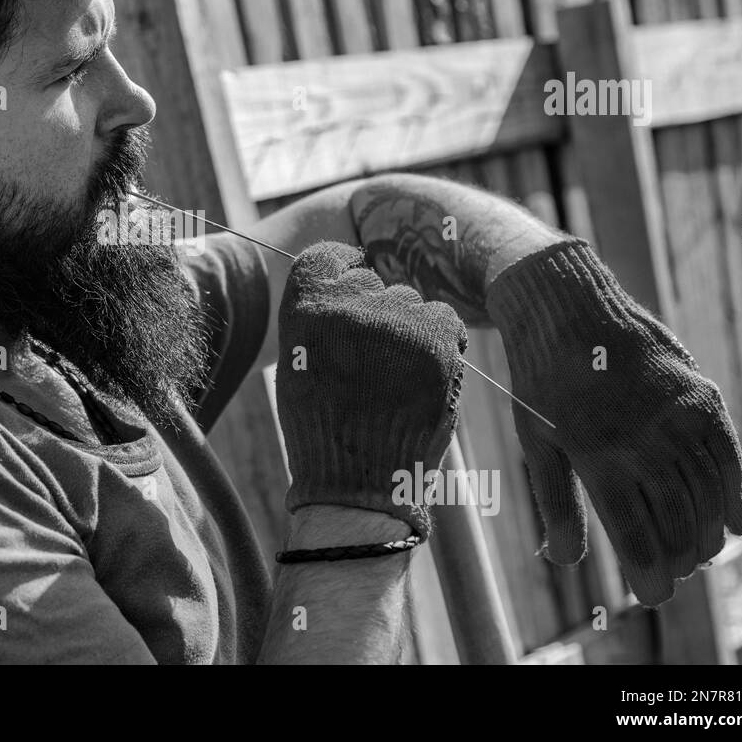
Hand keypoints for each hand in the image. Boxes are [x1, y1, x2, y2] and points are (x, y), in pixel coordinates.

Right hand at [276, 241, 467, 537]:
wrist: (358, 484)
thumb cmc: (323, 426)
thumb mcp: (298, 362)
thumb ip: (319, 315)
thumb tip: (354, 275)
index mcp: (305, 309)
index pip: (327, 257)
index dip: (342, 268)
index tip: (349, 285)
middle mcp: (348, 305)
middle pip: (372, 280)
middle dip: (374, 311)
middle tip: (370, 360)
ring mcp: (394, 321)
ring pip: (409, 301)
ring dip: (406, 329)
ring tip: (393, 378)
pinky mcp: (435, 340)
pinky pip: (443, 318)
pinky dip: (438, 342)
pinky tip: (421, 375)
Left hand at [487, 240, 741, 605]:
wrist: (568, 307)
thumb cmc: (542, 379)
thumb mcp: (535, 441)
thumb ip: (555, 503)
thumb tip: (561, 560)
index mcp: (597, 456)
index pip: (637, 536)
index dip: (650, 575)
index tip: (653, 596)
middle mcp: (644, 440)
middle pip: (679, 521)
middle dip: (680, 557)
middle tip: (674, 573)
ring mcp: (678, 417)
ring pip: (707, 495)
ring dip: (708, 532)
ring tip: (699, 552)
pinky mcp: (701, 397)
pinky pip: (728, 457)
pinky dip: (734, 492)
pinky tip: (735, 519)